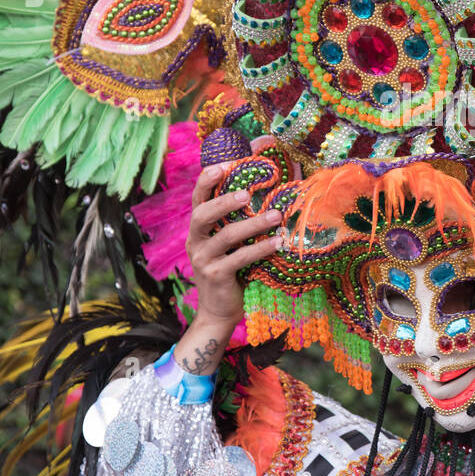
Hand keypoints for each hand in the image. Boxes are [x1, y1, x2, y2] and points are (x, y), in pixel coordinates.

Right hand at [178, 163, 282, 372]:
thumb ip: (239, 220)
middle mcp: (196, 240)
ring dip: (253, 224)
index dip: (207, 180)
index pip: (197, 198)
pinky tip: (279, 242)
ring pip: (226, 236)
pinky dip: (261, 249)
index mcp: (198, 228)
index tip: (225, 165)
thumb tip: (273, 196)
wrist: (219, 310)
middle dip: (223, 200)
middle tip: (247, 193)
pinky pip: (240, 258)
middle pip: (202, 214)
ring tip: (277, 216)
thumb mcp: (230, 243)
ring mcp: (204, 259)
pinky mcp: (216, 275)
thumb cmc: (231, 269)